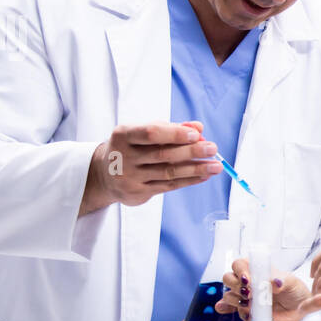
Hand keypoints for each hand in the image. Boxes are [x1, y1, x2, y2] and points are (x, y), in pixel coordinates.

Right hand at [80, 121, 219, 215]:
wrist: (104, 175)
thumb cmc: (130, 147)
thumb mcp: (143, 132)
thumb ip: (170, 128)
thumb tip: (198, 128)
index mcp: (123, 135)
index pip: (151, 133)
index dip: (175, 133)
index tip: (197, 134)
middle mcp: (124, 156)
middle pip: (163, 154)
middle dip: (191, 151)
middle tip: (212, 148)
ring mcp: (130, 177)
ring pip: (168, 173)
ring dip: (196, 169)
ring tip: (216, 166)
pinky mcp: (137, 193)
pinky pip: (168, 186)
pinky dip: (188, 181)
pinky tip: (203, 176)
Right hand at [193, 260, 308, 320]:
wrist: (305, 320)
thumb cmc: (300, 297)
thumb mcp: (294, 286)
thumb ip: (283, 281)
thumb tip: (273, 282)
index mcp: (257, 275)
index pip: (239, 266)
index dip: (240, 271)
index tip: (248, 280)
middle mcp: (248, 290)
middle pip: (229, 282)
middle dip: (235, 287)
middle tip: (248, 295)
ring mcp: (244, 307)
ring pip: (226, 303)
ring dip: (229, 305)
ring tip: (244, 311)